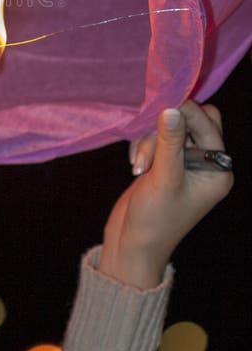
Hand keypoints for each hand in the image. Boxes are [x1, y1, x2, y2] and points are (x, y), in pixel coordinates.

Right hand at [98, 102, 233, 289]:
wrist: (132, 245)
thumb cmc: (155, 219)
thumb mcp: (164, 179)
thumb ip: (169, 142)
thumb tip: (172, 108)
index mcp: (217, 170)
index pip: (208, 125)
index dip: (185, 113)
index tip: (160, 105)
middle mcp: (206, 164)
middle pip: (193, 122)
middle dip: (167, 127)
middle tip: (152, 141)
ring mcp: (185, 163)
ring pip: (171, 127)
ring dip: (151, 141)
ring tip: (140, 166)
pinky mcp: (165, 163)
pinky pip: (157, 137)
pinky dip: (144, 145)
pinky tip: (136, 165)